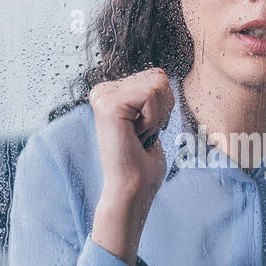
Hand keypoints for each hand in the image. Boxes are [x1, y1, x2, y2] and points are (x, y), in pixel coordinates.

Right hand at [87, 67, 174, 264]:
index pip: (156, 76)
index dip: (163, 106)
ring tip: (138, 136)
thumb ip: (150, 95)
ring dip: (157, 116)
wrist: (131, 188)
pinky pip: (151, 95)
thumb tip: (161, 77)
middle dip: (162, 110)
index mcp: (110, 92)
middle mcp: (102, 91)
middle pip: (158, 77)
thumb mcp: (149, 119)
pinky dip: (153, 119)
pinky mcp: (109, 104)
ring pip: (157, 84)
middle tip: (141, 134)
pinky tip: (136, 135)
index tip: (145, 130)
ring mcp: (103, 96)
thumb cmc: (142, 162)